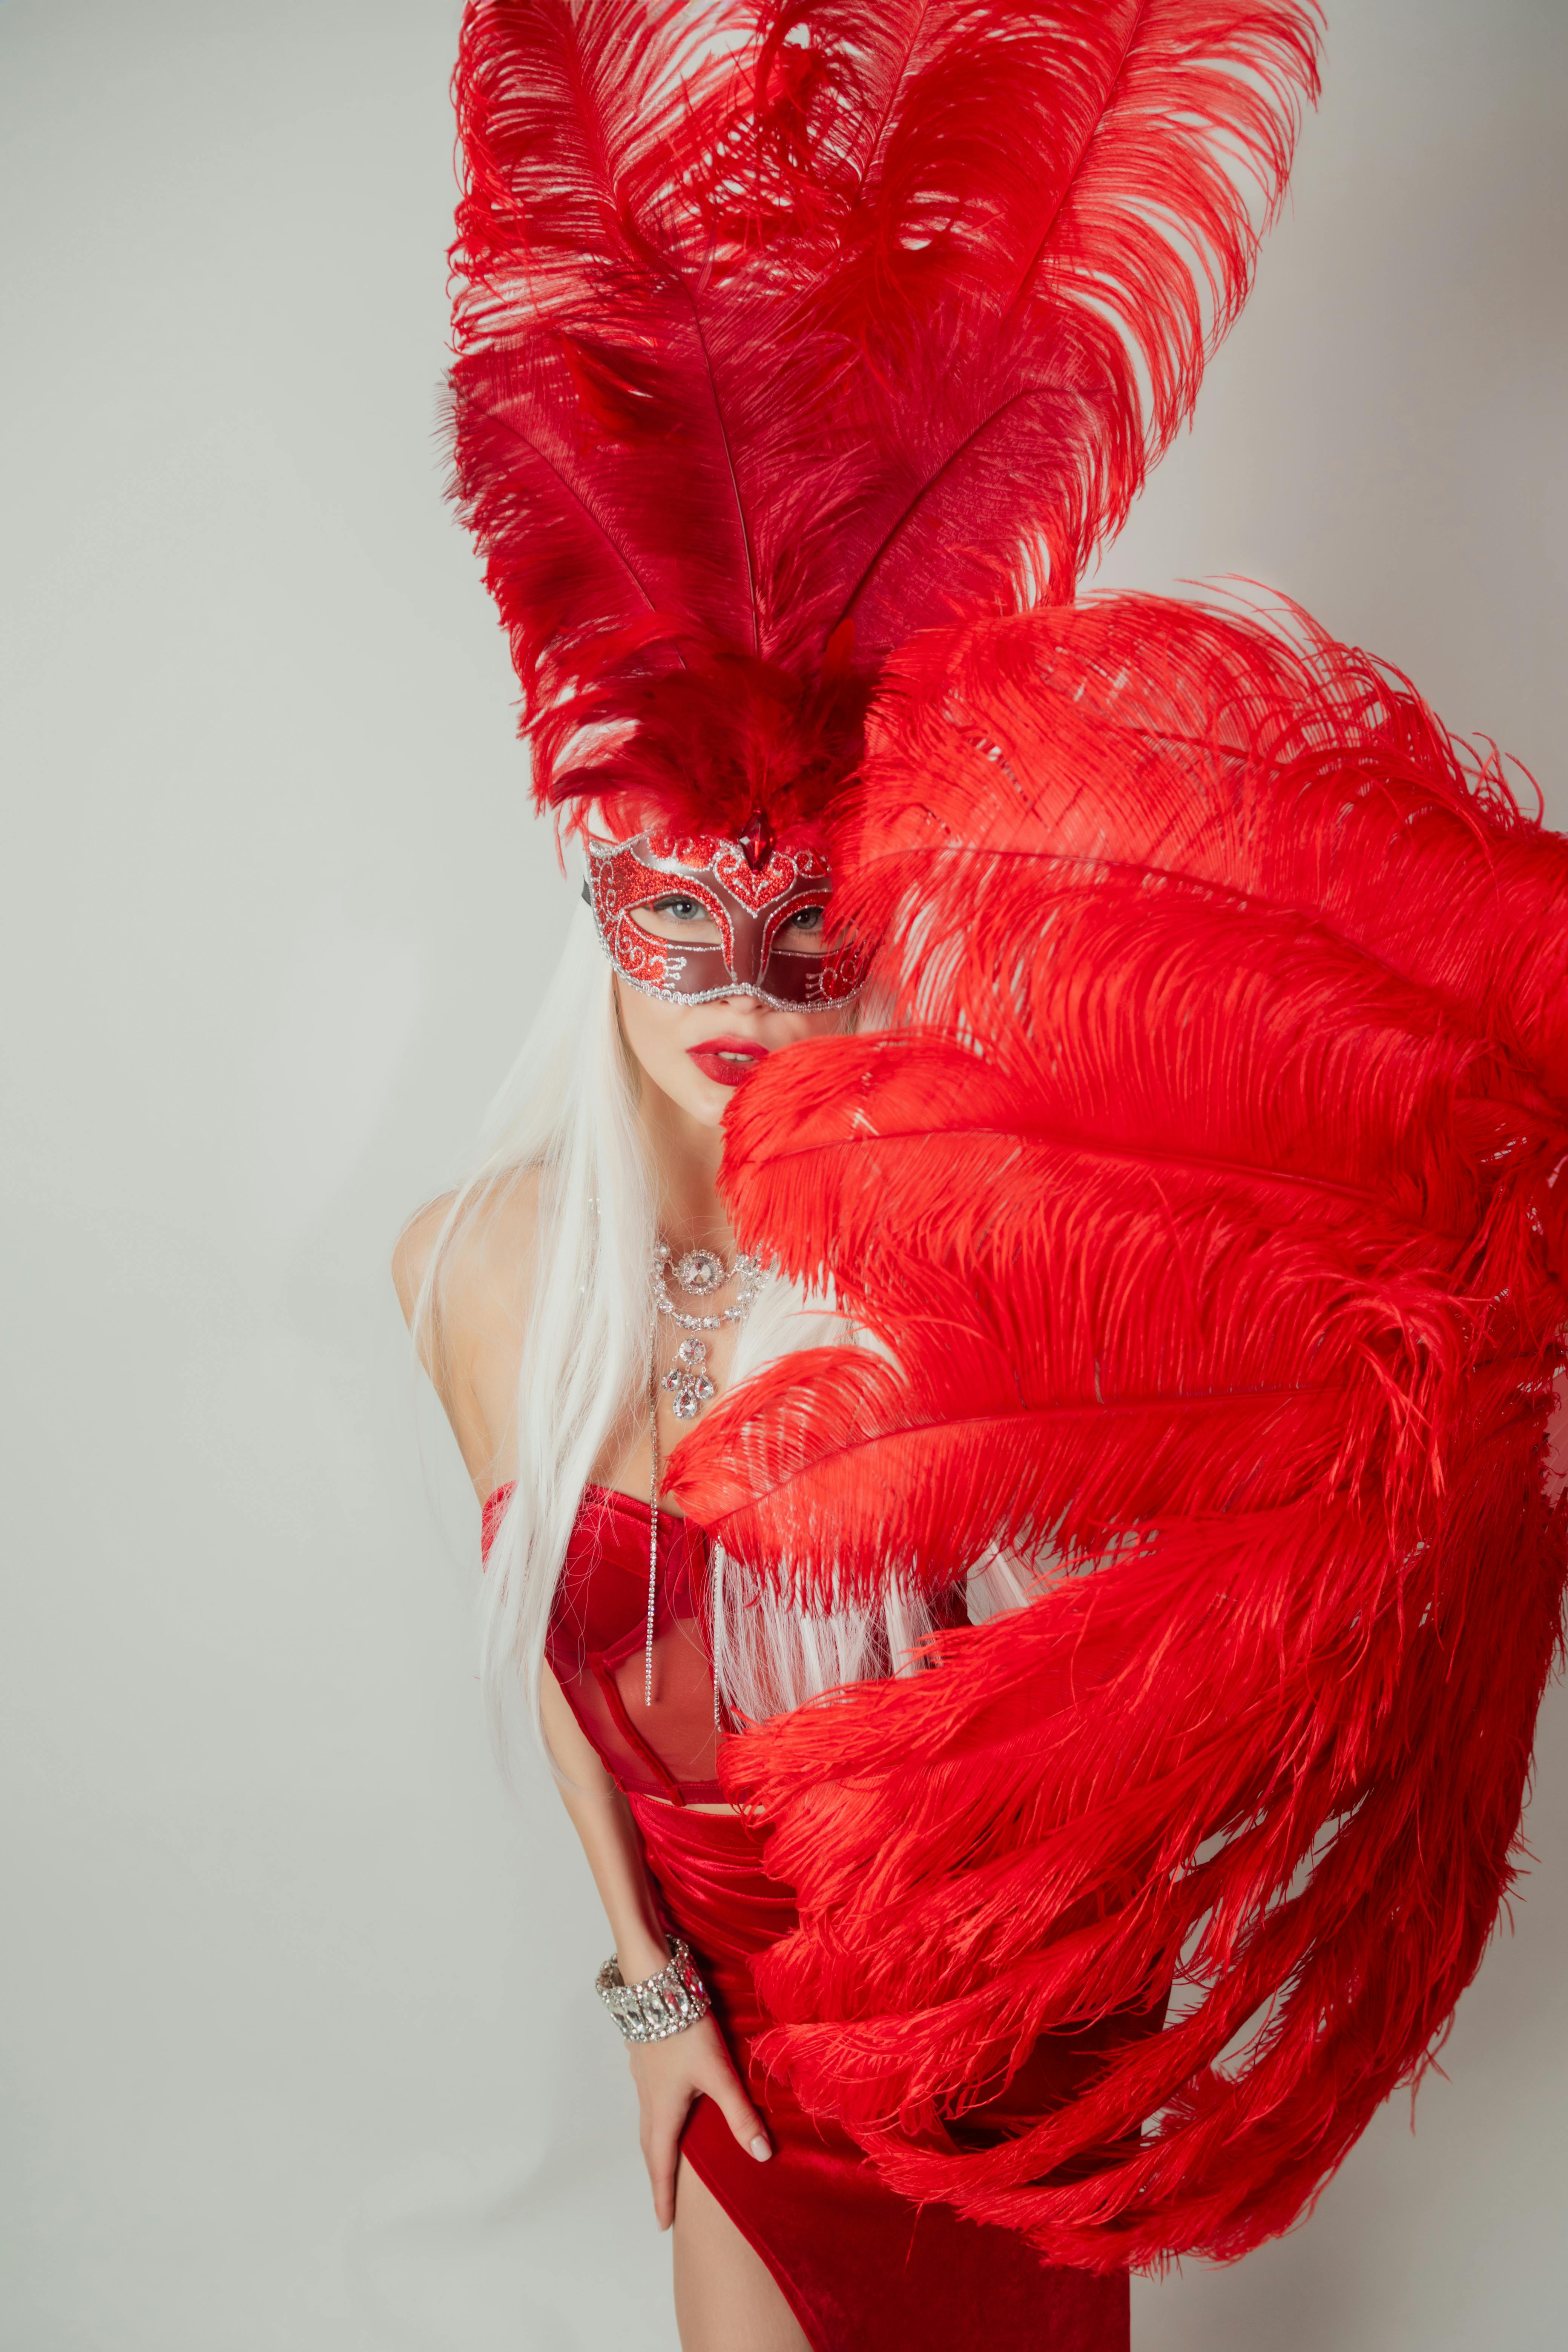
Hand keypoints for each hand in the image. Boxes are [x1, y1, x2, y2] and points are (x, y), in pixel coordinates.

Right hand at [629, 2012, 772, 2228]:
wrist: (652, 1985)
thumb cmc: (684, 2028)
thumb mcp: (717, 2073)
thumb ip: (739, 2114)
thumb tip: (762, 2156)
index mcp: (664, 2111)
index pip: (661, 2166)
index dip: (663, 2197)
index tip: (662, 2226)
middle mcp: (649, 2099)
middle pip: (650, 2149)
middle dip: (658, 2178)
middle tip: (663, 2203)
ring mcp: (644, 2078)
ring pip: (648, 2124)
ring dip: (656, 2148)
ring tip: (666, 2162)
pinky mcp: (646, 2059)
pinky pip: (649, 2102)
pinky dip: (656, 2119)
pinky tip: (668, 2107)